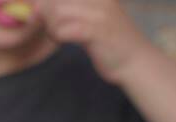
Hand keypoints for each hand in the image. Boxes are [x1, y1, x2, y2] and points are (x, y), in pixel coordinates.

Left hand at [34, 0, 153, 83]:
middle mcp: (100, 0)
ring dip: (51, 27)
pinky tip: (61, 42)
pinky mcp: (97, 32)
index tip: (44, 15)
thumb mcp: (93, 18)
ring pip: (58, 13)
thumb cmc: (110, 41)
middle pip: (57, 1)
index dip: (47, 4)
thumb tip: (38, 5)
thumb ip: (72, 10)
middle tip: (51, 29)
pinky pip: (65, 30)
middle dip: (45, 16)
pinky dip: (57, 36)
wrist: (137, 61)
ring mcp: (100, 15)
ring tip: (57, 36)